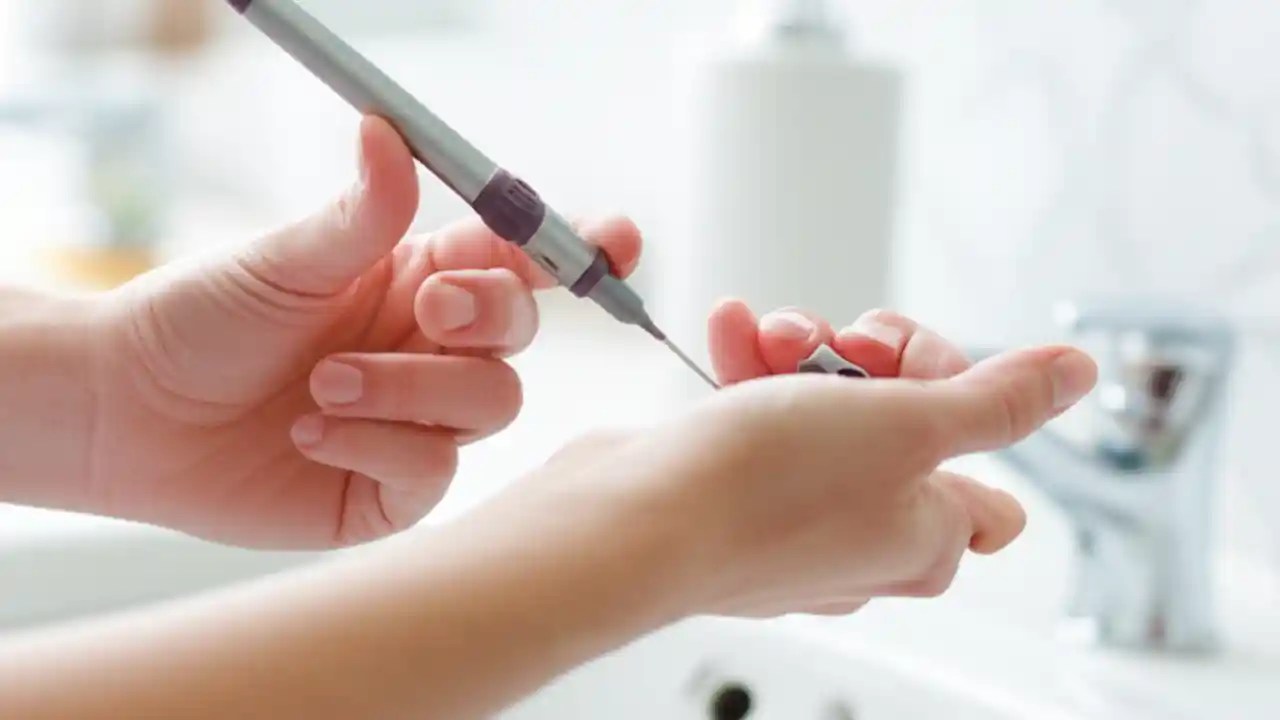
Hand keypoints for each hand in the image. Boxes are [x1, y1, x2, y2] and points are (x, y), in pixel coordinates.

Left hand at [80, 117, 641, 547]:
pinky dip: (379, 447)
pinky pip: (435, 470)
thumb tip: (389, 133)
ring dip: (411, 388)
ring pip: (487, 403)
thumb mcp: (283, 260)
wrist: (130, 415)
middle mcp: (430, 350)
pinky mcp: (394, 489)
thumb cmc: (201, 321)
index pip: (520, 261)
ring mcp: (419, 421)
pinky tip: (311, 436)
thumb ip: (358, 213)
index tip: (617, 241)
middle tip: (428, 306)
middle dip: (486, 316)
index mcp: (419, 280)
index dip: (577, 250)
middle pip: (520, 335)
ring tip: (323, 384)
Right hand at [483, 303, 1096, 618]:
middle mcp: (866, 538)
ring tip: (762, 330)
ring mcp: (795, 520)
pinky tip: (729, 332)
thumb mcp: (909, 422)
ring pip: (821, 413)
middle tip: (832, 342)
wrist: (634, 525)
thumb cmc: (765, 493)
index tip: (908, 365)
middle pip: (897, 423)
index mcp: (928, 535)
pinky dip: (747, 370)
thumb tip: (1072, 374)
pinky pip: (758, 420)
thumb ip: (997, 398)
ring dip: (796, 352)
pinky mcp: (734, 496)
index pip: (983, 470)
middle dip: (861, 358)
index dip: (953, 395)